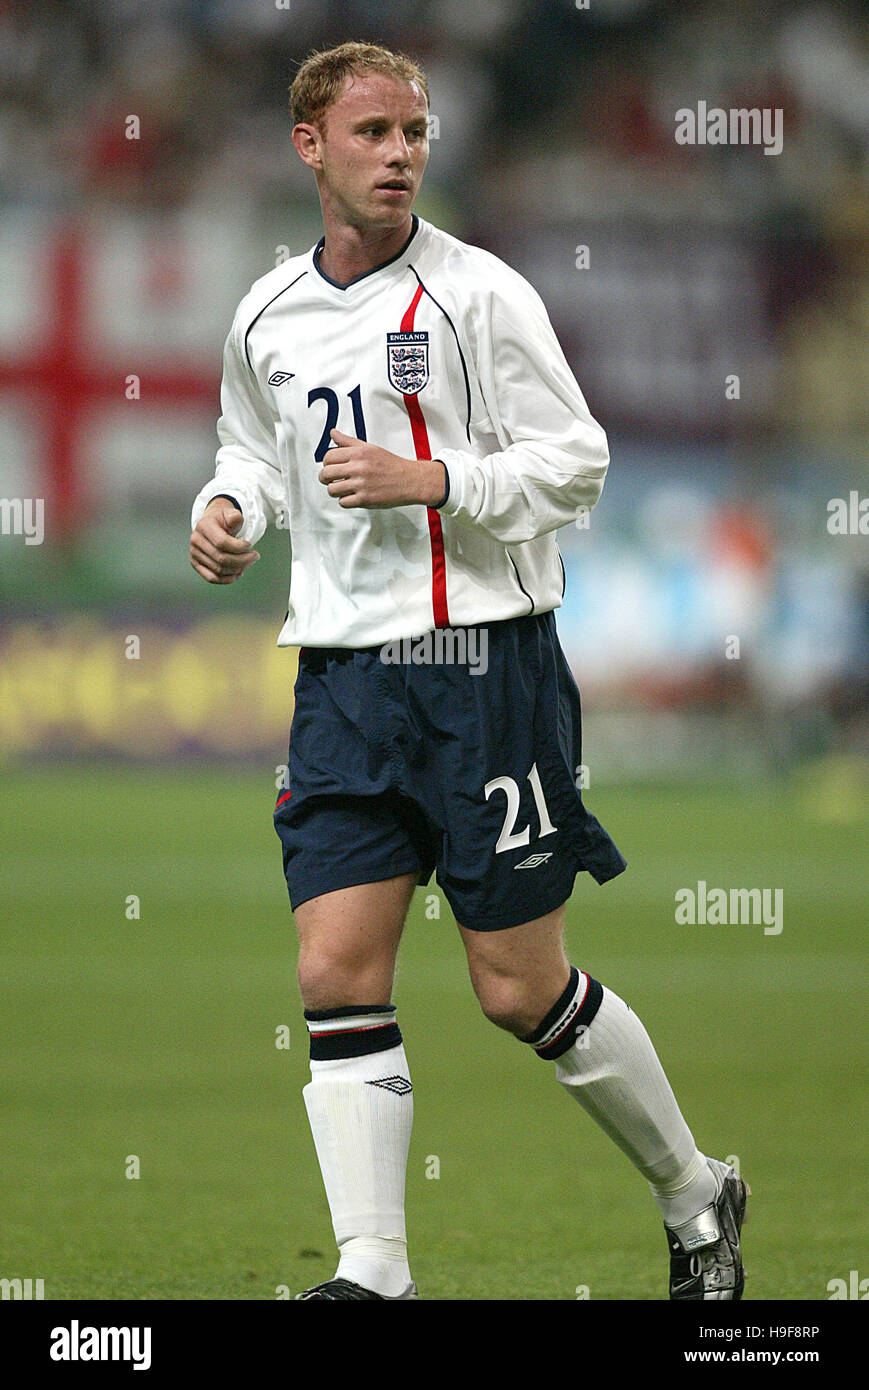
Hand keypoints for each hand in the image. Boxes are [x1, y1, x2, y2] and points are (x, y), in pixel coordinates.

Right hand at [189, 497, 259, 583]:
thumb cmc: (223, 519)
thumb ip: (234, 516)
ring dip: (238, 569)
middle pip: (221, 559)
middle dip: (243, 560)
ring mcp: (194, 554)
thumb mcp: (229, 512)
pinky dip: (228, 579)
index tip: (250, 546)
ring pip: (219, 570)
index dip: (239, 547)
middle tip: (255, 556)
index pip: (222, 542)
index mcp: (204, 526)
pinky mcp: (196, 564)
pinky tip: (239, 572)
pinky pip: (212, 578)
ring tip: (248, 562)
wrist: (212, 523)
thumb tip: (236, 518)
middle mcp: (196, 541)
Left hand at [318, 430, 445, 508]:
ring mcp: (361, 484)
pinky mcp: (365, 499)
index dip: (326, 463)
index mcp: (359, 453)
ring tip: (342, 488)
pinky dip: (345, 500)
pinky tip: (352, 495)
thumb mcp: (369, 448)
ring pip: (332, 490)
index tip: (331, 466)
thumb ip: (348, 441)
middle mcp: (359, 468)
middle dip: (325, 478)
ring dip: (335, 490)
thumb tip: (333, 433)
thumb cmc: (391, 465)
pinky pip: (343, 502)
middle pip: (326, 473)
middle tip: (331, 479)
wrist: (410, 480)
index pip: (328, 456)